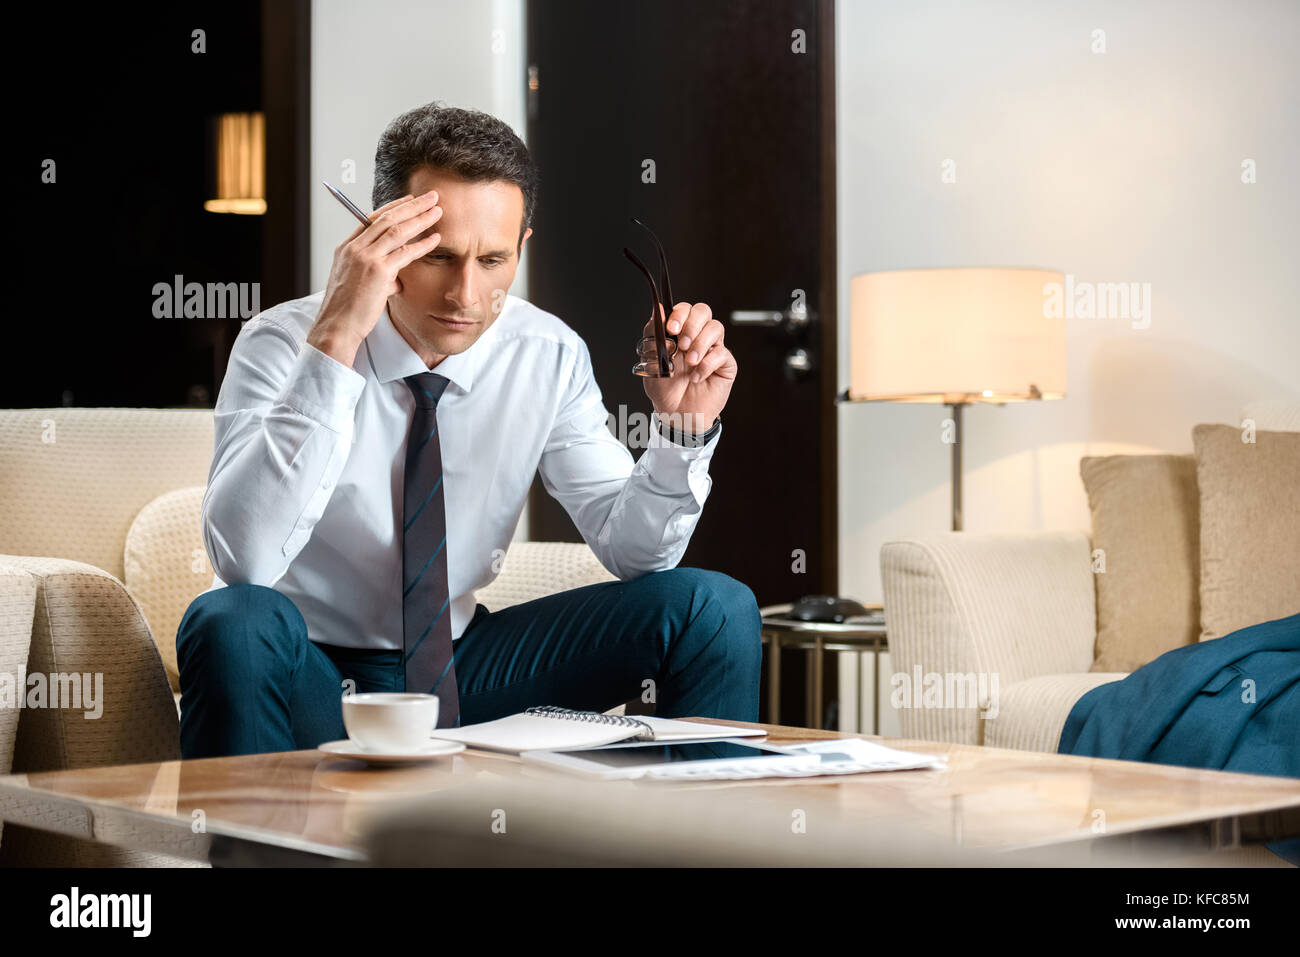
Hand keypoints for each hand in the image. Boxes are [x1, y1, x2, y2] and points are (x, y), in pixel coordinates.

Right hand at [307, 190, 444, 365]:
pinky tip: (437, 238)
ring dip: (420, 218)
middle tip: (430, 196)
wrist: (336, 326)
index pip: (371, 219)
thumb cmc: (347, 311)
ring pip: (397, 230)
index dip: (393, 208)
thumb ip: (377, 275)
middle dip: (411, 205)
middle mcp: (354, 248)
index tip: (410, 200)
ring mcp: (365, 258)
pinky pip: (405, 252)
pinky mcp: (378, 271)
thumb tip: (396, 277)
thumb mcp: (357, 285)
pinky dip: (423, 244)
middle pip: (386, 218)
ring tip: (438, 210)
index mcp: (346, 248)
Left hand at [640, 302, 736, 435]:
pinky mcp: (724, 363)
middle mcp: (697, 336)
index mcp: (679, 332)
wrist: (677, 414)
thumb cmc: (665, 389)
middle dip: (692, 324)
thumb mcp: (651, 362)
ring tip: (689, 362)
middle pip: (703, 311)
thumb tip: (658, 310)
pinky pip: (722, 353)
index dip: (679, 314)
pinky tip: (696, 377)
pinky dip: (707, 365)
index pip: (684, 309)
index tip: (670, 328)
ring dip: (700, 344)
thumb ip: (653, 335)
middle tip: (682, 344)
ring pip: (715, 327)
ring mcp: (712, 348)